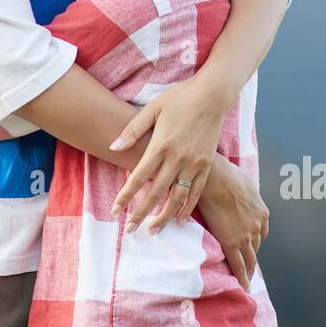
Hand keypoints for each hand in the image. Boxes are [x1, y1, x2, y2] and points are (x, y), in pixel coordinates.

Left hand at [108, 75, 232, 234]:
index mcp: (161, 145)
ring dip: (164, 216)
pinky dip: (188, 207)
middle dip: (141, 213)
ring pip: (177, 197)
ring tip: (153, 231)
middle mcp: (177, 158)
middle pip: (156, 193)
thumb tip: (113, 147)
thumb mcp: (152, 109)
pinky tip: (179, 219)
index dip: (125, 196)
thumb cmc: (179, 98)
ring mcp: (194, 163)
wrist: (212, 95)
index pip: (138, 177)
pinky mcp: (207, 164)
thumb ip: (133, 130)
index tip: (115, 211)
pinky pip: (197, 191)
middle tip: (131, 230)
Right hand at [195, 155, 269, 289]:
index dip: (256, 238)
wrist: (215, 178)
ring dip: (250, 267)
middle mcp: (257, 225)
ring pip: (250, 257)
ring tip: (247, 277)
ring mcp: (246, 235)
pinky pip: (239, 264)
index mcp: (262, 211)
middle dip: (253, 254)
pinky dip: (243, 276)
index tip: (252, 243)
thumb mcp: (244, 182)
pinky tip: (244, 285)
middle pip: (256, 245)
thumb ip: (245, 192)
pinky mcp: (233, 242)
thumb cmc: (226, 174)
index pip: (261, 231)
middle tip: (249, 263)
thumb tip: (239, 190)